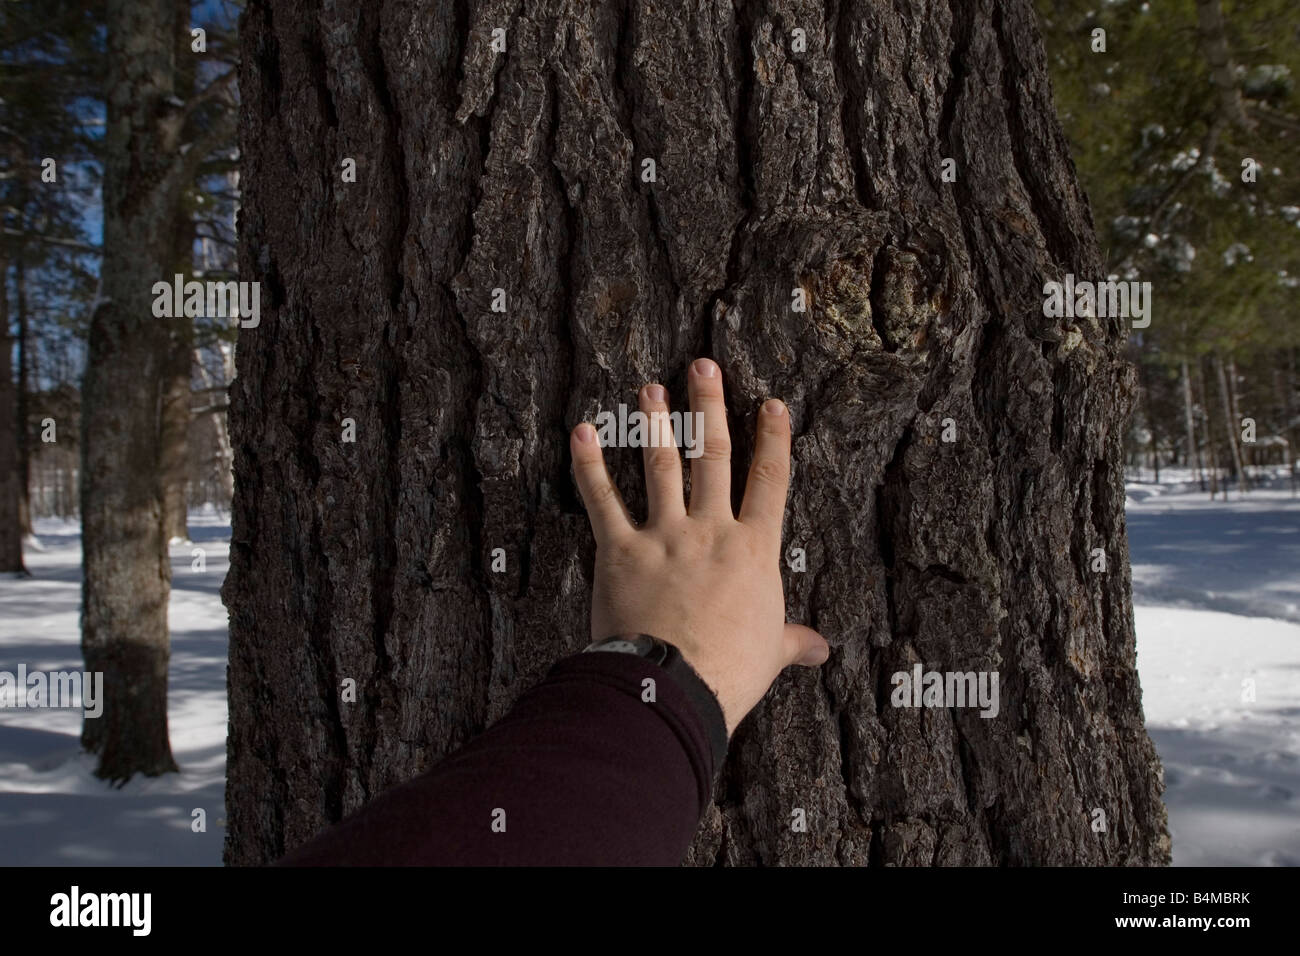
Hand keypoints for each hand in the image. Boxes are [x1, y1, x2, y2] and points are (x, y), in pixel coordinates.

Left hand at [570, 357, 829, 736]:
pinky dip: (589, 467)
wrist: (675, 685)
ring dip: (653, 422)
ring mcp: (665, 536)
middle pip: (712, 455)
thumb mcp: (770, 652)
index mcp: (753, 551)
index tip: (771, 403)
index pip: (770, 482)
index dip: (773, 439)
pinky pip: (602, 501)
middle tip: (702, 365)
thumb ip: (791, 640)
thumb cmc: (728, 672)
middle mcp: (711, 530)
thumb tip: (820, 649)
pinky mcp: (621, 551)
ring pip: (659, 466)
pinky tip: (582, 433)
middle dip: (708, 405)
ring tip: (649, 386)